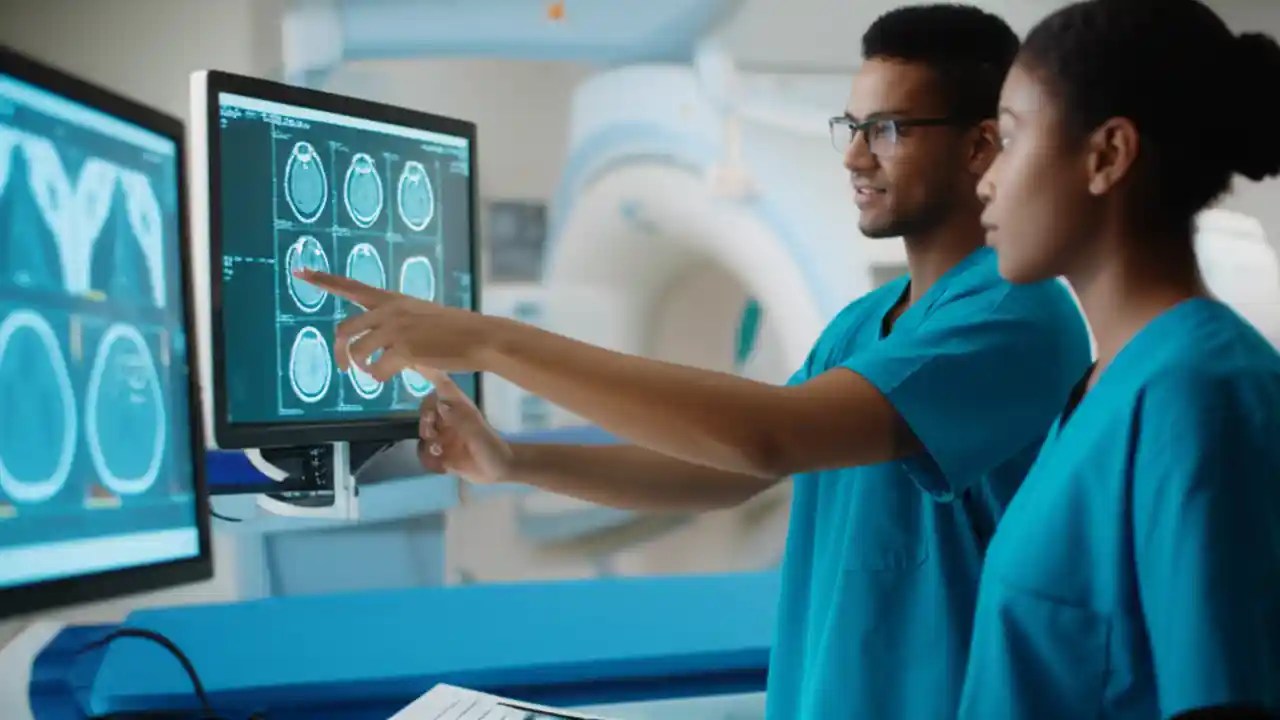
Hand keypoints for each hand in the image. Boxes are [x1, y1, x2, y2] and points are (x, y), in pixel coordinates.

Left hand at [292, 269, 502, 377]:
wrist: (481, 337)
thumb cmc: (456, 332)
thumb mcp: (422, 319)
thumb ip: (397, 329)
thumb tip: (382, 353)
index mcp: (393, 300)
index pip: (351, 286)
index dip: (322, 280)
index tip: (299, 271)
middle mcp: (389, 310)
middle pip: (344, 330)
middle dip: (340, 353)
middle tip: (345, 369)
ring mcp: (395, 329)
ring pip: (359, 353)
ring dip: (364, 369)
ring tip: (379, 374)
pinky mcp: (404, 350)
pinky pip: (377, 371)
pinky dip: (381, 378)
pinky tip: (394, 376)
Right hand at [416, 369, 513, 484]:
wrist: (500, 473)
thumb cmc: (493, 449)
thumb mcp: (478, 435)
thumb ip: (460, 420)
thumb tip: (440, 404)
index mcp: (459, 408)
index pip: (441, 384)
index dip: (428, 371)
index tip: (413, 361)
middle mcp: (450, 419)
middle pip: (426, 410)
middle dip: (425, 422)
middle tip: (433, 433)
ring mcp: (445, 436)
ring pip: (423, 434)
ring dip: (427, 445)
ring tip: (440, 452)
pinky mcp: (442, 454)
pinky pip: (425, 454)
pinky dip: (430, 461)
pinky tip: (443, 466)